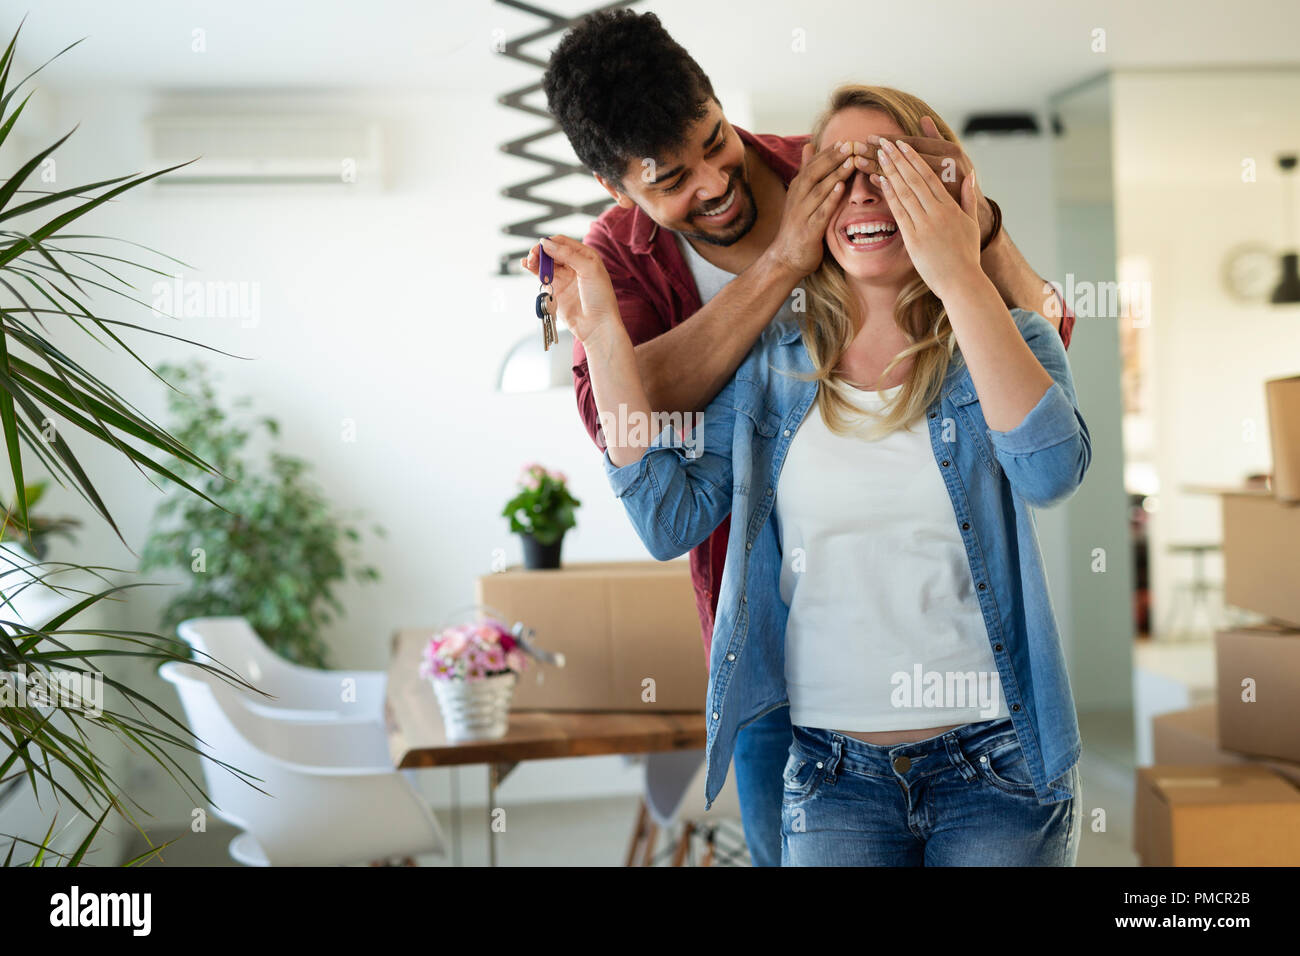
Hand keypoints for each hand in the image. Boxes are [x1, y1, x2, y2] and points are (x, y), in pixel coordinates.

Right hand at [520, 236, 620, 344]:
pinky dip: (533, 270)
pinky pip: (541, 276)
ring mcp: (564, 278)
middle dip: (541, 251)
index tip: (542, 246)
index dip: (551, 242)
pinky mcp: (555, 290)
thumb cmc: (600, 298)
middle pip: (552, 251)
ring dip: (535, 260)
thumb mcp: (589, 269)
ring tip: (529, 262)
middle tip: (533, 255)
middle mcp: (574, 265)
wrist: (597, 325)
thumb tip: (547, 244)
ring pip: (545, 263)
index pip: (563, 242)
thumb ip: (568, 254)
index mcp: (585, 256)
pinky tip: (526, 266)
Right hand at [765, 140, 855, 276]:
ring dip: (835, 174)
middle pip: (814, 173)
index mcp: (797, 188)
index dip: (828, 152)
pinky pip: (821, 213)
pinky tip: (840, 188)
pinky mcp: (808, 231)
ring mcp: (802, 214)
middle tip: (850, 144)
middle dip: (833, 158)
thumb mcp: (799, 195)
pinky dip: (830, 200)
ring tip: (851, 161)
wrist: (785, 258)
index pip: (812, 165)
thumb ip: (805, 171)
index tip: (845, 140)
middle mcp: (798, 198)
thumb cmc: (797, 226)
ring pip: (819, 190)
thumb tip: (808, 146)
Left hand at [856, 117, 993, 242]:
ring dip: (891, 172)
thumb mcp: (971, 223)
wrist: (962, 282)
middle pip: (915, 179)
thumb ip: (968, 198)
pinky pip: (899, 213)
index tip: (902, 144)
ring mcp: (925, 225)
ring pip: (905, 192)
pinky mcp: (914, 239)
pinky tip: (880, 181)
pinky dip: (890, 195)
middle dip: (898, 159)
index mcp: (951, 207)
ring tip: (879, 155)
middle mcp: (938, 212)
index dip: (914, 158)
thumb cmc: (966, 255)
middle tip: (885, 143)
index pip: (930, 176)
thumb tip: (970, 176)